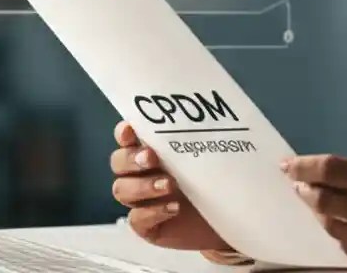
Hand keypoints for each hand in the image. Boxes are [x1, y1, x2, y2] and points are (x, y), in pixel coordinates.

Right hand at [109, 121, 229, 251]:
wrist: (228, 215)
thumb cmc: (214, 180)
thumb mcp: (208, 157)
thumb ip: (194, 142)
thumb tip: (199, 121)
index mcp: (150, 151)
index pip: (127, 138)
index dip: (123, 133)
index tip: (129, 130)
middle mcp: (140, 174)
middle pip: (118, 162)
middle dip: (131, 159)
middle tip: (151, 158)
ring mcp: (141, 201)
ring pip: (122, 189)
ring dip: (143, 186)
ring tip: (169, 185)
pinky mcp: (146, 226)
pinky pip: (136, 219)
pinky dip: (153, 212)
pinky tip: (174, 208)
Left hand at [283, 155, 346, 272]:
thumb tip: (338, 177)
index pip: (332, 170)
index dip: (304, 167)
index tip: (288, 165)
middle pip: (324, 201)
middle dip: (305, 191)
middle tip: (297, 185)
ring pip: (332, 228)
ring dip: (321, 214)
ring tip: (317, 203)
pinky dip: (341, 235)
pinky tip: (341, 226)